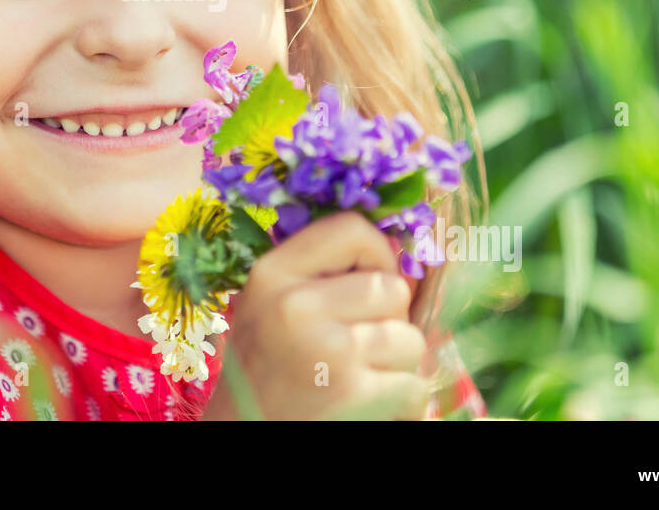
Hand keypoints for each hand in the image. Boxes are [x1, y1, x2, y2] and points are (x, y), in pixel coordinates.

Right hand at [201, 211, 428, 419]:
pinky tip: (370, 403)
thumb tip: (403, 256)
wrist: (245, 429)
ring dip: (396, 362)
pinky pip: (413, 386)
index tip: (366, 285)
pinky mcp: (352, 395)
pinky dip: (402, 401)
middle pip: (391, 288)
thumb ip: (322, 271)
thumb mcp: (270, 300)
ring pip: (410, 338)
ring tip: (360, 375)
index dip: (376, 254)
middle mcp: (296, 307)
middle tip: (356, 345)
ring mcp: (328, 351)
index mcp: (272, 273)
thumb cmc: (266, 363)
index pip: (352, 228)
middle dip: (388, 319)